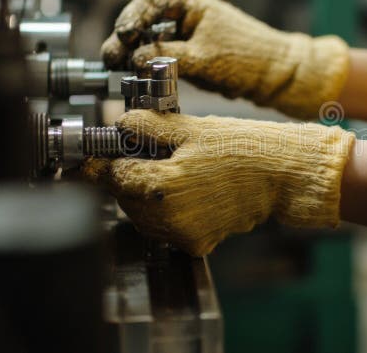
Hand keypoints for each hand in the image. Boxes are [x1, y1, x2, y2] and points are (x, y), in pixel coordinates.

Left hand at [84, 110, 354, 255]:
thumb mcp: (190, 128)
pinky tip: (183, 188)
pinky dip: (165, 209)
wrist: (281, 175)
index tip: (85, 161)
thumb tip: (118, 124)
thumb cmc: (242, 149)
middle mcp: (167, 218)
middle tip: (138, 152)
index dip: (97, 165)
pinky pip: (165, 227)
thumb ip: (147, 127)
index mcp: (161, 186)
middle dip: (126, 176)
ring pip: (142, 215)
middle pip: (125, 197)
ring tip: (167, 167)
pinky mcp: (197, 243)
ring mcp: (182, 235)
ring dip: (143, 193)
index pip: (111, 177)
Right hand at [100, 0, 349, 118]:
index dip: (133, 15)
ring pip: (149, 41)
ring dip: (132, 53)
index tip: (124, 34)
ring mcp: (186, 36)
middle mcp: (186, 16)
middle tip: (110, 57)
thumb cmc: (248, 59)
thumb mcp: (203, 58)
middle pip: (145, 21)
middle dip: (125, 38)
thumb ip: (166, 57)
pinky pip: (160, 58)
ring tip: (117, 68)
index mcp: (193, 3)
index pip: (153, 0)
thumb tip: (134, 58)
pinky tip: (136, 76)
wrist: (277, 77)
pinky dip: (148, 66)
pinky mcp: (188, 56)